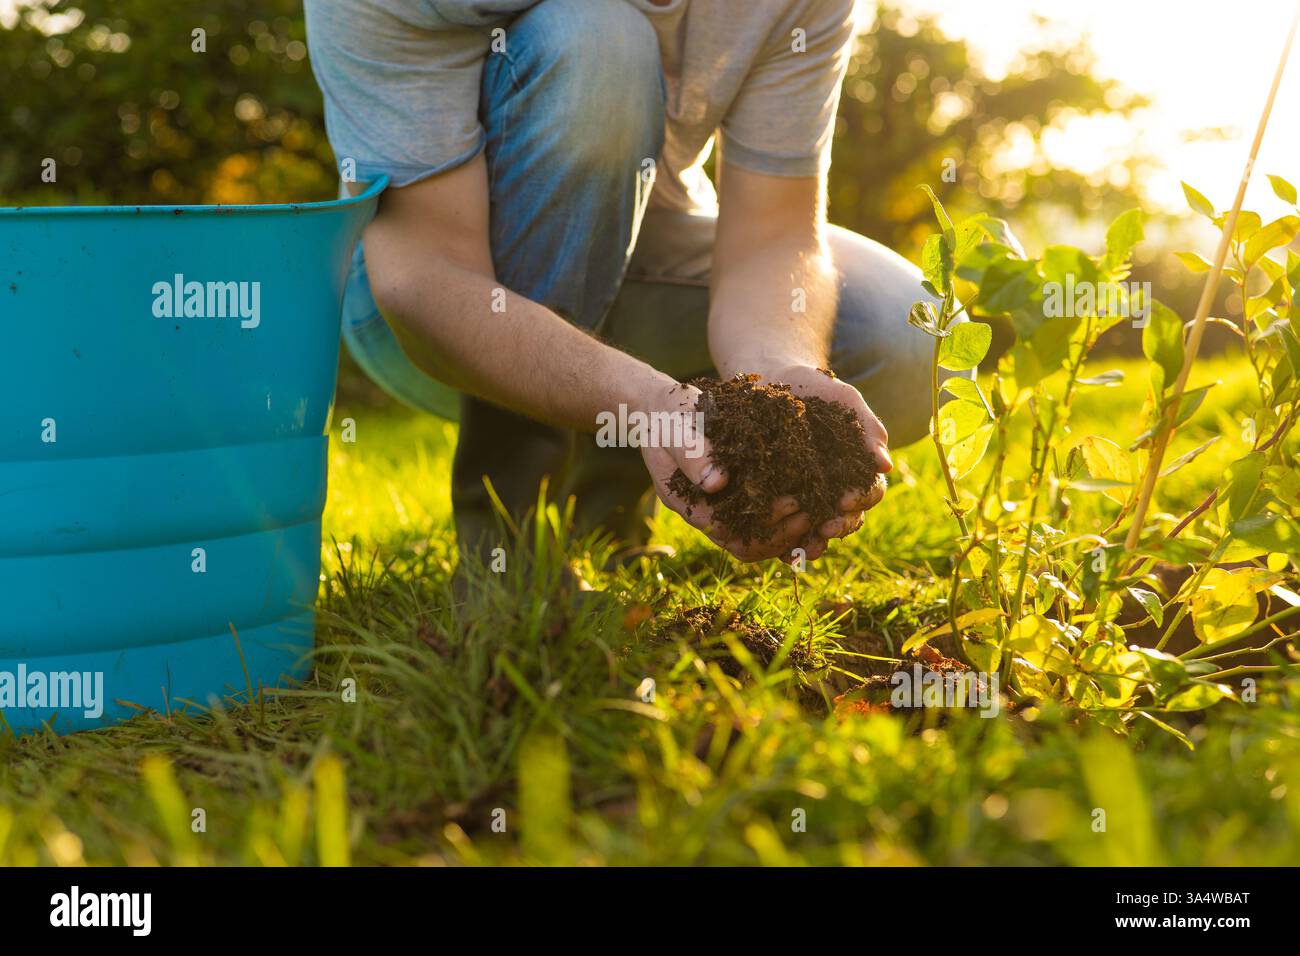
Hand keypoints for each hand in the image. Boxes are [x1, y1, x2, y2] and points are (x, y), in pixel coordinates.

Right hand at [637, 378, 815, 561]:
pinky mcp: (735, 492)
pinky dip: (785, 516)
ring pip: (755, 537)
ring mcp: (720, 505)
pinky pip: (762, 515)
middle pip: (744, 543)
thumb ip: (691, 453)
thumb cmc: (667, 414)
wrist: (665, 406)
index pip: (726, 531)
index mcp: (687, 503)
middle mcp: (705, 512)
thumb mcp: (674, 428)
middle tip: (811, 513)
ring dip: (786, 533)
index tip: (793, 502)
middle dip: (780, 534)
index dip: (761, 524)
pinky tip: (810, 501)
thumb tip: (717, 483)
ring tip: (815, 513)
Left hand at [752, 362, 891, 561]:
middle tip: (827, 528)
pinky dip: (789, 544)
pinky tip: (783, 554)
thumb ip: (868, 429)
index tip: (846, 500)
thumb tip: (886, 465)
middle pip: (849, 517)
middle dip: (841, 525)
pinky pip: (790, 528)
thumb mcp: (844, 401)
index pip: (870, 491)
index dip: (862, 499)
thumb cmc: (817, 389)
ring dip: (817, 542)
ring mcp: (811, 496)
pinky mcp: (783, 500)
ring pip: (821, 528)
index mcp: (858, 468)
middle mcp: (838, 487)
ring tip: (806, 548)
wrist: (774, 381)